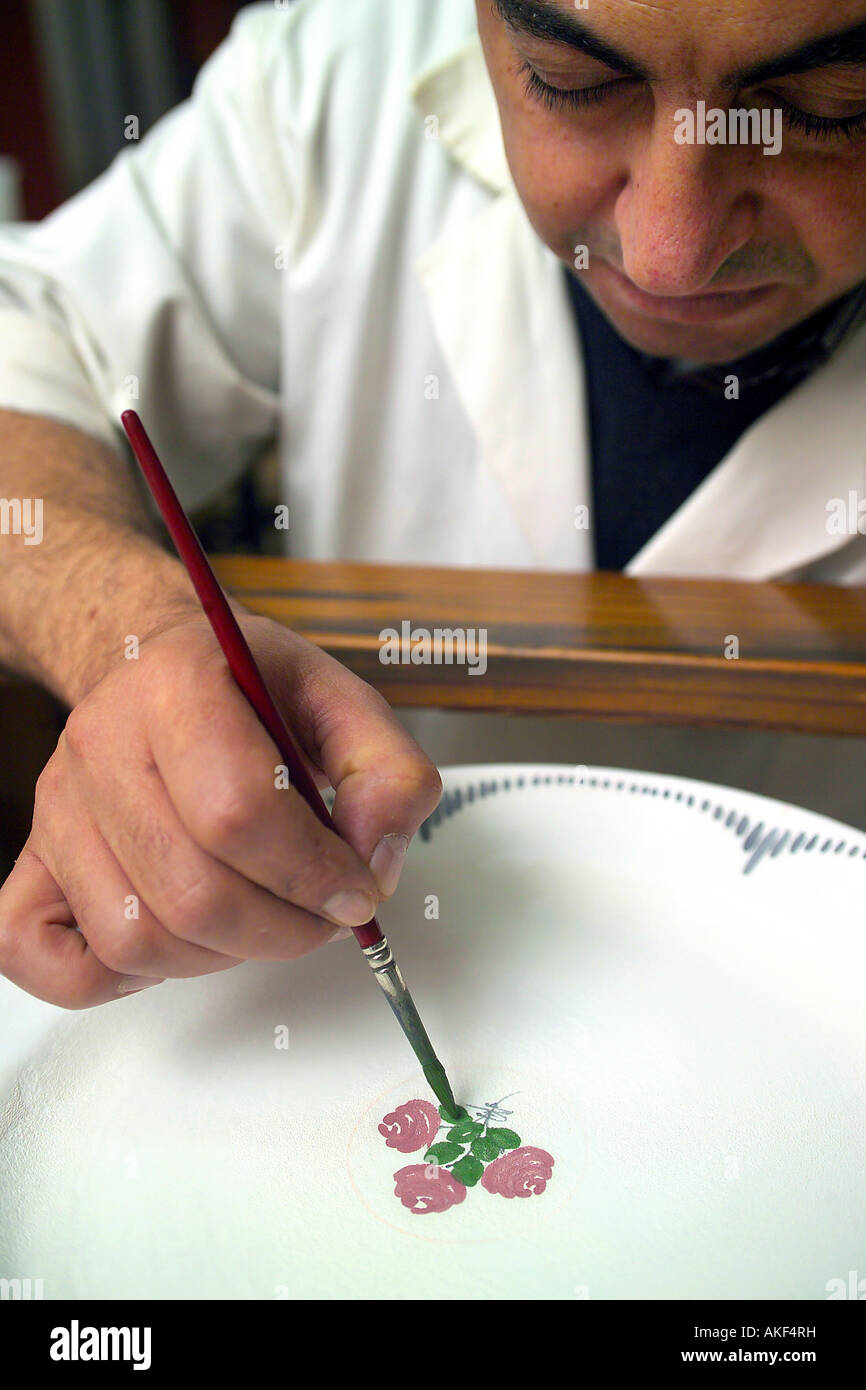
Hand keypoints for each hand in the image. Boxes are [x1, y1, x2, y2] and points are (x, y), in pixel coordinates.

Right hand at [0, 614, 441, 1005]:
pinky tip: (181, 943)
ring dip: (222, 955)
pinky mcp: (35, 860)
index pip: (238, 812)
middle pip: (191, 892)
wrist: (155, 665)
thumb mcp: (343, 700)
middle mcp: (102, 744)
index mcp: (177, 685)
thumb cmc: (249, 689)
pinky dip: (117, 980)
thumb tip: (374, 862)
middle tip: (324, 916)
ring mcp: (58, 809)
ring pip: (134, 939)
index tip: (358, 891)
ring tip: (264, 919)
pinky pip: (48, 960)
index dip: (313, 872)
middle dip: (283, 930)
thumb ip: (388, 772)